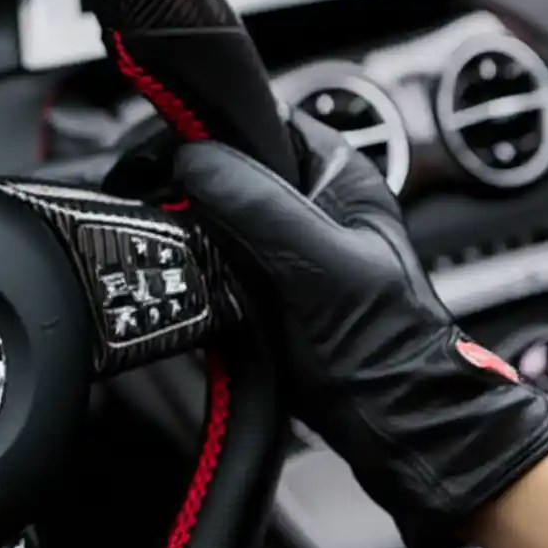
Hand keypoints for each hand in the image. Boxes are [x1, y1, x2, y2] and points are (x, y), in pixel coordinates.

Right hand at [174, 112, 547, 547]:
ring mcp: (277, 246)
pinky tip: (180, 278)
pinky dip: (187, 268)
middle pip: (224, 170)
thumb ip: (259, 204)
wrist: (390, 425)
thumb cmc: (387, 346)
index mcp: (335, 174)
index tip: (164, 155)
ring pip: (209, 216)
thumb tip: (194, 160)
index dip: (207, 133)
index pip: (257, 123)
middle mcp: (303, 203)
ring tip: (167, 243)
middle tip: (157, 206)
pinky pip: (205, 261)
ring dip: (184, 230)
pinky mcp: (254, 286)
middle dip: (187, 188)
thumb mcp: (321, 264)